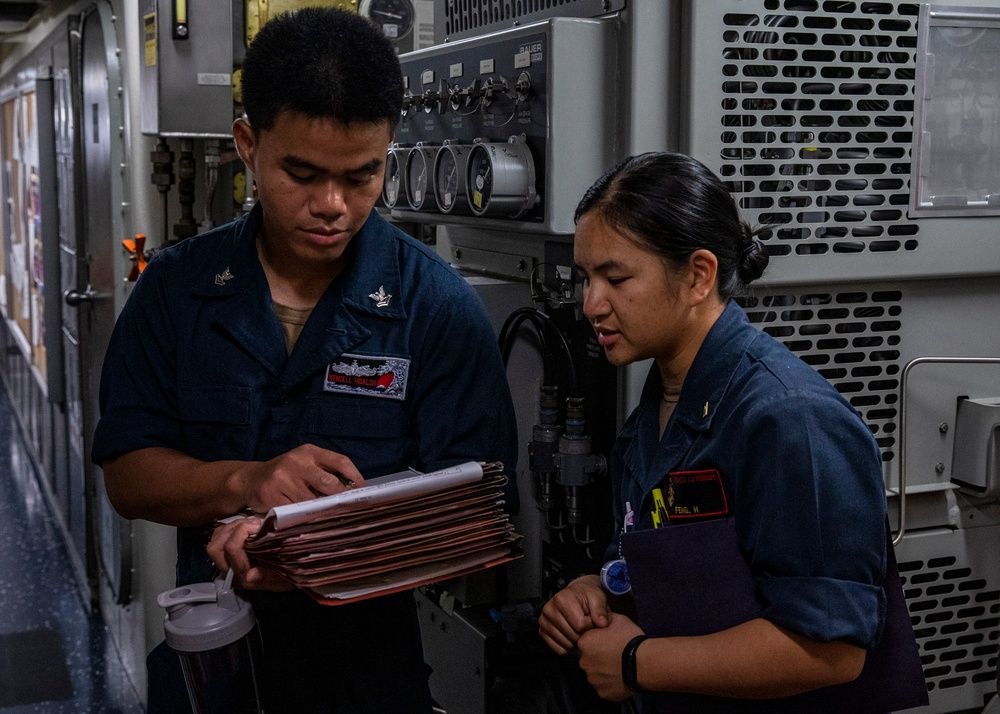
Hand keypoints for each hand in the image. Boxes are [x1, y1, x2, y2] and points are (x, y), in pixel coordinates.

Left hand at [206, 517, 293, 591]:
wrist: (285, 582)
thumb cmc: (287, 576)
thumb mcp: (286, 569)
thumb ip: (277, 558)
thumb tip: (266, 535)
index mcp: (245, 576)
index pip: (232, 549)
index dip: (242, 531)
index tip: (259, 526)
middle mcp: (232, 574)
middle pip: (216, 547)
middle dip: (233, 529)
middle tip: (253, 524)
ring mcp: (227, 567)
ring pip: (214, 542)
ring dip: (231, 528)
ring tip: (250, 523)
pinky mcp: (226, 559)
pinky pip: (217, 540)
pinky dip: (228, 529)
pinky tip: (244, 527)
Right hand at [237, 444, 364, 511]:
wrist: (251, 480)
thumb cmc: (286, 475)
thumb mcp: (305, 464)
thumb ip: (325, 472)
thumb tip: (353, 491)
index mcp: (309, 451)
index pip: (340, 461)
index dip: (356, 477)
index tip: (364, 492)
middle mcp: (297, 462)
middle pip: (329, 483)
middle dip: (342, 499)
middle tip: (352, 510)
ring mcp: (283, 478)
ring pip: (312, 501)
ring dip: (324, 512)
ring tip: (334, 519)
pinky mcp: (271, 495)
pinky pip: (295, 512)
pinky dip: (305, 519)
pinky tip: (311, 523)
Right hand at [538, 574, 609, 654]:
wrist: (578, 594)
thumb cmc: (587, 596)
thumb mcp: (597, 597)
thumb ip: (600, 610)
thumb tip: (602, 624)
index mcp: (561, 599)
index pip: (580, 625)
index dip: (590, 625)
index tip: (592, 619)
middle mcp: (549, 609)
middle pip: (573, 636)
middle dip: (584, 634)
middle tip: (587, 625)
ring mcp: (544, 621)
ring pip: (566, 644)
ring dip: (577, 641)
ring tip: (580, 630)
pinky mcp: (542, 632)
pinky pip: (559, 649)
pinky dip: (568, 647)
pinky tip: (572, 636)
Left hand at [577, 612, 644, 700]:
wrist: (644, 663)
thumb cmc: (629, 638)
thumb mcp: (617, 619)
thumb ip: (604, 618)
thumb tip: (600, 618)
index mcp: (584, 643)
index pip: (585, 642)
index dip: (596, 641)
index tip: (607, 642)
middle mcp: (583, 662)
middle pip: (588, 659)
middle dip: (598, 657)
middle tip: (614, 655)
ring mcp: (592, 679)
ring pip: (595, 674)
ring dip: (603, 671)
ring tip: (619, 667)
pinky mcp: (602, 693)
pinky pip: (604, 687)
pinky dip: (610, 683)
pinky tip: (621, 677)